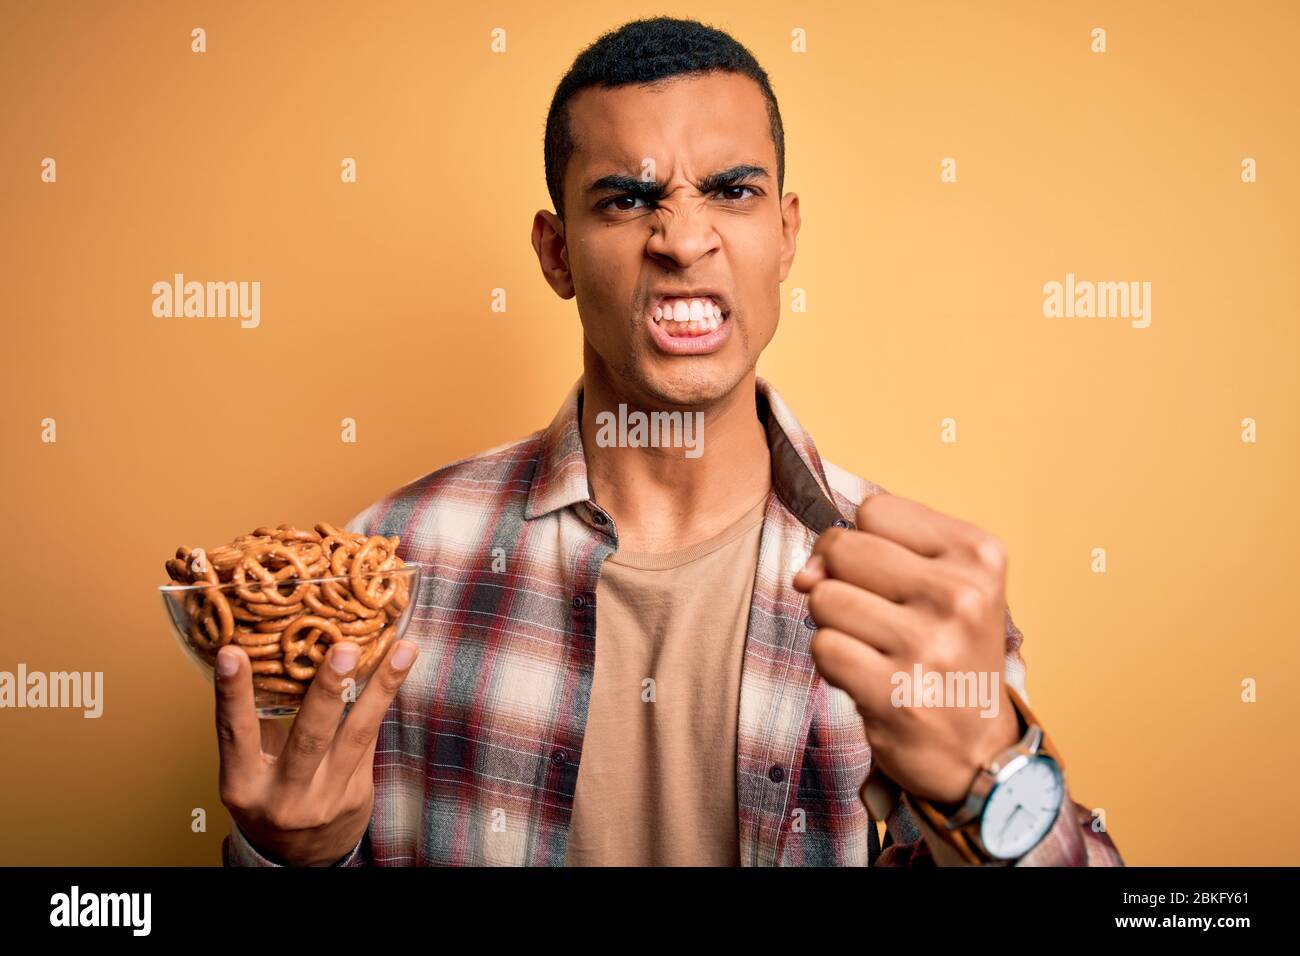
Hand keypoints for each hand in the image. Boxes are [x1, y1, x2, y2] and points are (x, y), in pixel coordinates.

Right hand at [214, 639, 418, 865]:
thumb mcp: (249, 770)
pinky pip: (371, 739)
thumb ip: (258, 724)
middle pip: (310, 738)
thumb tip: (277, 656)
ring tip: (403, 650)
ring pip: (357, 735)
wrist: (302, 857)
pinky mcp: (357, 795)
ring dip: (382, 687)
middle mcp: (285, 796)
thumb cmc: (270, 796)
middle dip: (329, 691)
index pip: (235, 734)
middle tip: (344, 649)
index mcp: (244, 785)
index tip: (233, 654)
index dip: (232, 695)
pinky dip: (383, 700)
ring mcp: (326, 798)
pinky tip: (399, 667)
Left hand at [793, 493, 1019, 804]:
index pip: (875, 510)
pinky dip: (833, 664)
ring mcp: (928, 645)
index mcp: (978, 554)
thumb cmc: (948, 653)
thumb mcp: (936, 585)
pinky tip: (869, 679)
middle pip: (844, 548)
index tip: (889, 579)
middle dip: (843, 580)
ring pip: (824, 597)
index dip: (864, 543)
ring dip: (837, 626)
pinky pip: (822, 647)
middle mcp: (960, 595)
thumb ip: (866, 554)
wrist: (978, 750)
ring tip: (879, 652)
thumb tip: (804, 572)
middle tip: (882, 620)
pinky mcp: (894, 692)